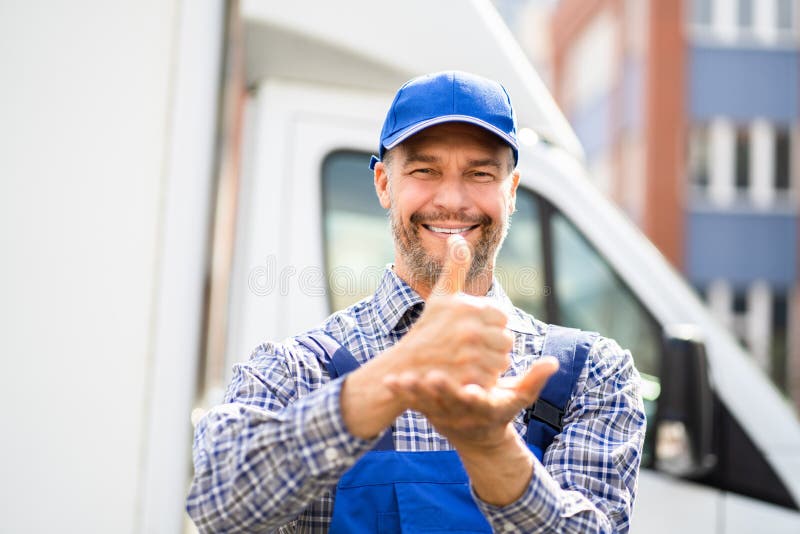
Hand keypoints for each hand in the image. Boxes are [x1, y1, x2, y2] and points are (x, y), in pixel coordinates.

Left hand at [384, 356, 558, 450]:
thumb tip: (554, 362)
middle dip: (441, 392)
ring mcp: (444, 414)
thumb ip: (534, 380)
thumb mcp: (519, 398)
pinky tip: (390, 380)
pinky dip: (402, 393)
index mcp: (487, 408)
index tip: (473, 389)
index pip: (482, 403)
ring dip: (415, 392)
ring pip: (428, 404)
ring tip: (403, 379)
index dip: (476, 397)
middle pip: (451, 403)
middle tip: (432, 378)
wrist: (478, 439)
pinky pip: (414, 402)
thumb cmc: (501, 410)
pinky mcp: (428, 411)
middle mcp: (464, 414)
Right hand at [393, 235, 514, 387]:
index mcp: (467, 307)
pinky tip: (468, 375)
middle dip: (492, 345)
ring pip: (502, 360)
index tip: (472, 330)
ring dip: (490, 363)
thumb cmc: (428, 329)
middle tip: (470, 349)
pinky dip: (484, 379)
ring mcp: (469, 355)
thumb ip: (455, 266)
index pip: (501, 316)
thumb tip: (458, 237)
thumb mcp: (441, 295)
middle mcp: (470, 329)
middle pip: (506, 339)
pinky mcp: (469, 378)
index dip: (490, 325)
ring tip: (469, 362)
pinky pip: (493, 378)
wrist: (406, 367)